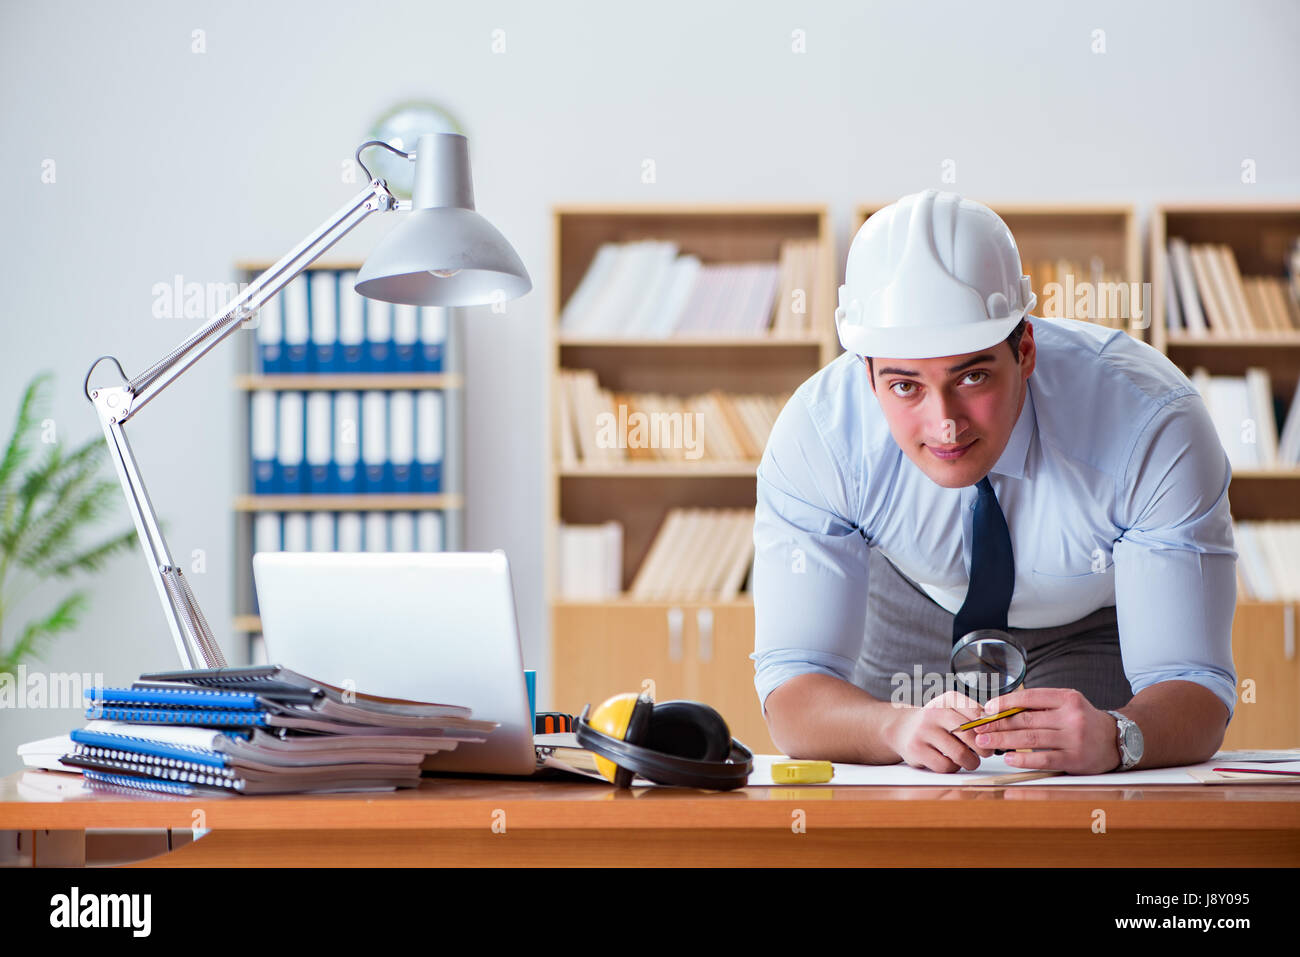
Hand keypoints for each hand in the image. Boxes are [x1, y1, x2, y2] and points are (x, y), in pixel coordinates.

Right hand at [883, 690, 994, 772]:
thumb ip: (975, 715)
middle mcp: (934, 712)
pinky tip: (951, 761)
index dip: (990, 728)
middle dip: (984, 749)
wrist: (903, 729)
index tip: (995, 735)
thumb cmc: (937, 722)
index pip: (977, 713)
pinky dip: (953, 767)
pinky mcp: (916, 750)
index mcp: (948, 700)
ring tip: (971, 760)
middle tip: (987, 753)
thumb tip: (1000, 724)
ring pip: (959, 754)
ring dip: (971, 762)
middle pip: (970, 735)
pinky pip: (945, 766)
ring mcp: (923, 731)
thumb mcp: (953, 710)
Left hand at [974, 688, 1121, 774]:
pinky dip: (1023, 759)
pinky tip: (1008, 758)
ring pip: (1031, 739)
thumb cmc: (1083, 720)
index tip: (987, 709)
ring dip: (1004, 740)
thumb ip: (1040, 705)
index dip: (1004, 703)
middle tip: (978, 728)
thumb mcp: (1067, 703)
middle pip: (1026, 720)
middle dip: (997, 724)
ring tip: (985, 742)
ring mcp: (1073, 738)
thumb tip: (1002, 709)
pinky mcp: (1074, 759)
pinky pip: (1043, 759)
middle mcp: (1071, 716)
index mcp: (1066, 698)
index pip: (1028, 698)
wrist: (1117, 740)